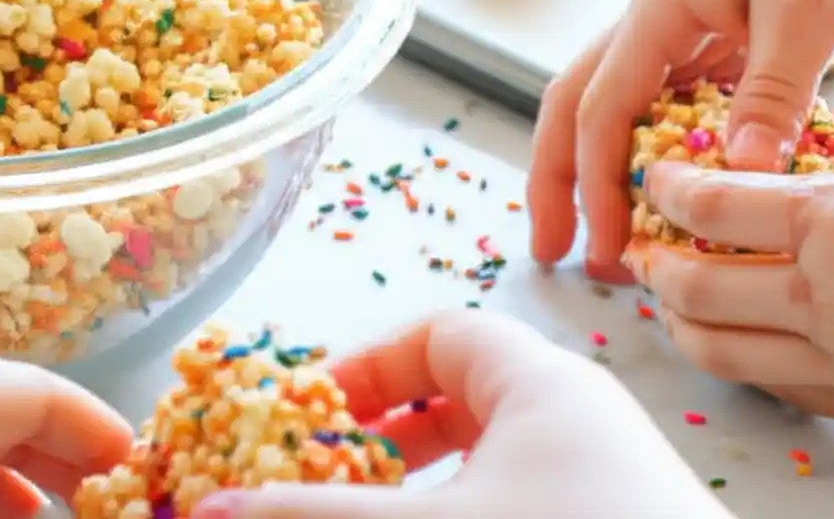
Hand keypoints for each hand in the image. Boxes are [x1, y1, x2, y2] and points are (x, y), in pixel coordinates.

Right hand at [190, 311, 733, 518]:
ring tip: (379, 513)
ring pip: (492, 455)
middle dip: (385, 434)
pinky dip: (470, 509)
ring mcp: (602, 471)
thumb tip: (218, 510)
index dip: (365, 367)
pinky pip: (526, 494)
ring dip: (425, 481)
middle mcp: (576, 413)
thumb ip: (323, 515)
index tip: (309, 413)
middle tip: (330, 473)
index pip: (438, 334)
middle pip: (460, 393)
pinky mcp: (615, 515)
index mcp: (538, 382)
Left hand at [626, 145, 833, 438]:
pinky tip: (740, 347)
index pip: (717, 206)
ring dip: (679, 324)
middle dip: (655, 269)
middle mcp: (820, 295)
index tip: (657, 182)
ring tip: (669, 303)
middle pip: (695, 287)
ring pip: (717, 350)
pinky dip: (741, 363)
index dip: (672, 192)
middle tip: (642, 252)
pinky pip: (776, 386)